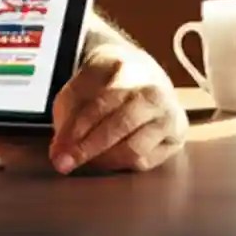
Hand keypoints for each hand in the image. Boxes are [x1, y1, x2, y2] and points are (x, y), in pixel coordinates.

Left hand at [49, 43, 187, 174]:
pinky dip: (121, 164)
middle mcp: (156, 94)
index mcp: (130, 71)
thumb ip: (67, 117)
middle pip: (120, 128)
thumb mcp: (81, 87)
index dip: (78, 130)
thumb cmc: (105, 81)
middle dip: (88, 149)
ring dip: (104, 159)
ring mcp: (171, 117)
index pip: (102, 104)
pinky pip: (146, 162)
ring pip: (134, 151)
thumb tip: (60, 155)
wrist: (141, 71)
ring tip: (86, 157)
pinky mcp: (177, 138)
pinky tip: (108, 156)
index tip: (58, 152)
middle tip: (65, 163)